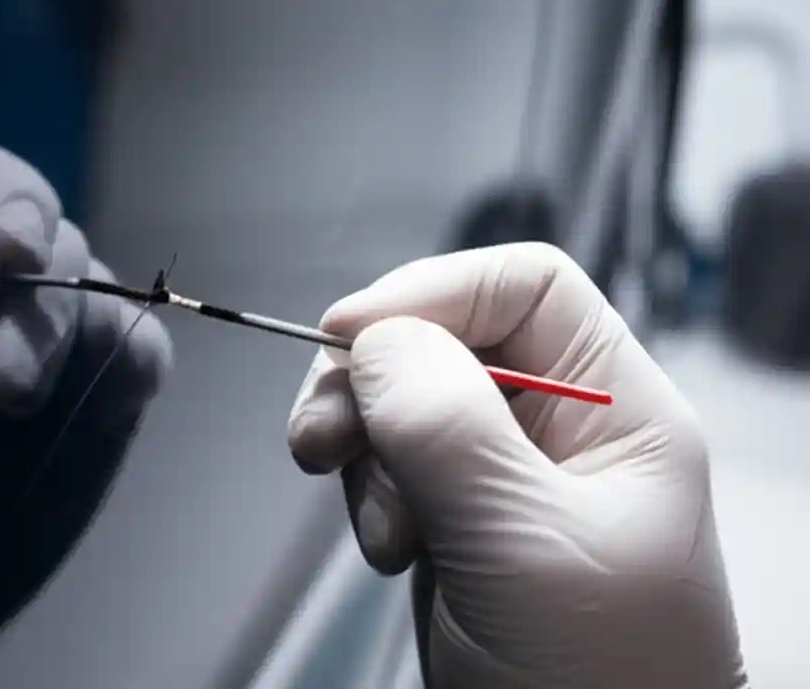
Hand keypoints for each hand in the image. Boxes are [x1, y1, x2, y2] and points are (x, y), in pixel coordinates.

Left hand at [0, 146, 171, 687]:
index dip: (10, 205)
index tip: (8, 259)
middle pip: (57, 242)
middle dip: (27, 316)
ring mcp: (57, 348)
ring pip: (104, 298)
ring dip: (60, 352)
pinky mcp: (101, 406)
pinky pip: (143, 357)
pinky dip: (130, 369)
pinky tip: (89, 415)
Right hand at [288, 243, 745, 687]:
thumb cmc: (600, 677)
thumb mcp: (526, 544)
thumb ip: (449, 430)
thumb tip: (374, 338)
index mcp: (615, 411)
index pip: (522, 287)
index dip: (432, 292)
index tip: (348, 336)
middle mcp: (558, 431)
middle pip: (443, 340)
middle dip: (372, 382)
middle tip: (323, 438)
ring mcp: (502, 478)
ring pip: (401, 406)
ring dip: (367, 456)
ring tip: (386, 533)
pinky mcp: (456, 522)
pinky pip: (389, 469)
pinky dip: (370, 499)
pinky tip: (395, 553)